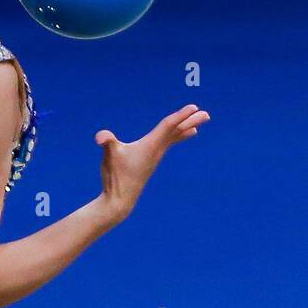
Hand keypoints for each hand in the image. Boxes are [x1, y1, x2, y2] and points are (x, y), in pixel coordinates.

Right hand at [95, 103, 209, 222]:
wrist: (120, 199)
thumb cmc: (115, 176)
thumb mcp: (109, 155)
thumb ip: (106, 142)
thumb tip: (100, 138)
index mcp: (150, 145)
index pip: (168, 126)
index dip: (181, 115)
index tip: (194, 108)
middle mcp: (157, 150)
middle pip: (177, 132)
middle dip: (191, 121)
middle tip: (207, 114)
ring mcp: (155, 156)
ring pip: (174, 139)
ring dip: (185, 129)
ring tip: (198, 125)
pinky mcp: (151, 161)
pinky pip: (167, 145)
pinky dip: (176, 138)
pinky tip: (177, 138)